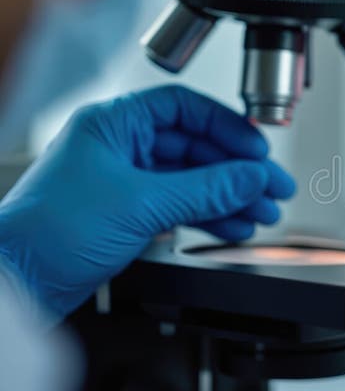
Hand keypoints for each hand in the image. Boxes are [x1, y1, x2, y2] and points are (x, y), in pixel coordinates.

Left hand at [0, 85, 295, 317]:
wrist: (16, 280)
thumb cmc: (50, 231)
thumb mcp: (143, 203)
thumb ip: (207, 189)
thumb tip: (252, 177)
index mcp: (114, 124)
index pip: (185, 109)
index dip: (227, 127)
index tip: (257, 150)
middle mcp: (119, 146)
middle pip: (195, 147)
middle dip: (236, 171)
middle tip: (272, 188)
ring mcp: (123, 181)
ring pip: (191, 180)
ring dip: (229, 197)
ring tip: (262, 213)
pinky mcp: (126, 213)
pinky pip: (180, 206)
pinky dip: (208, 216)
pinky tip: (233, 227)